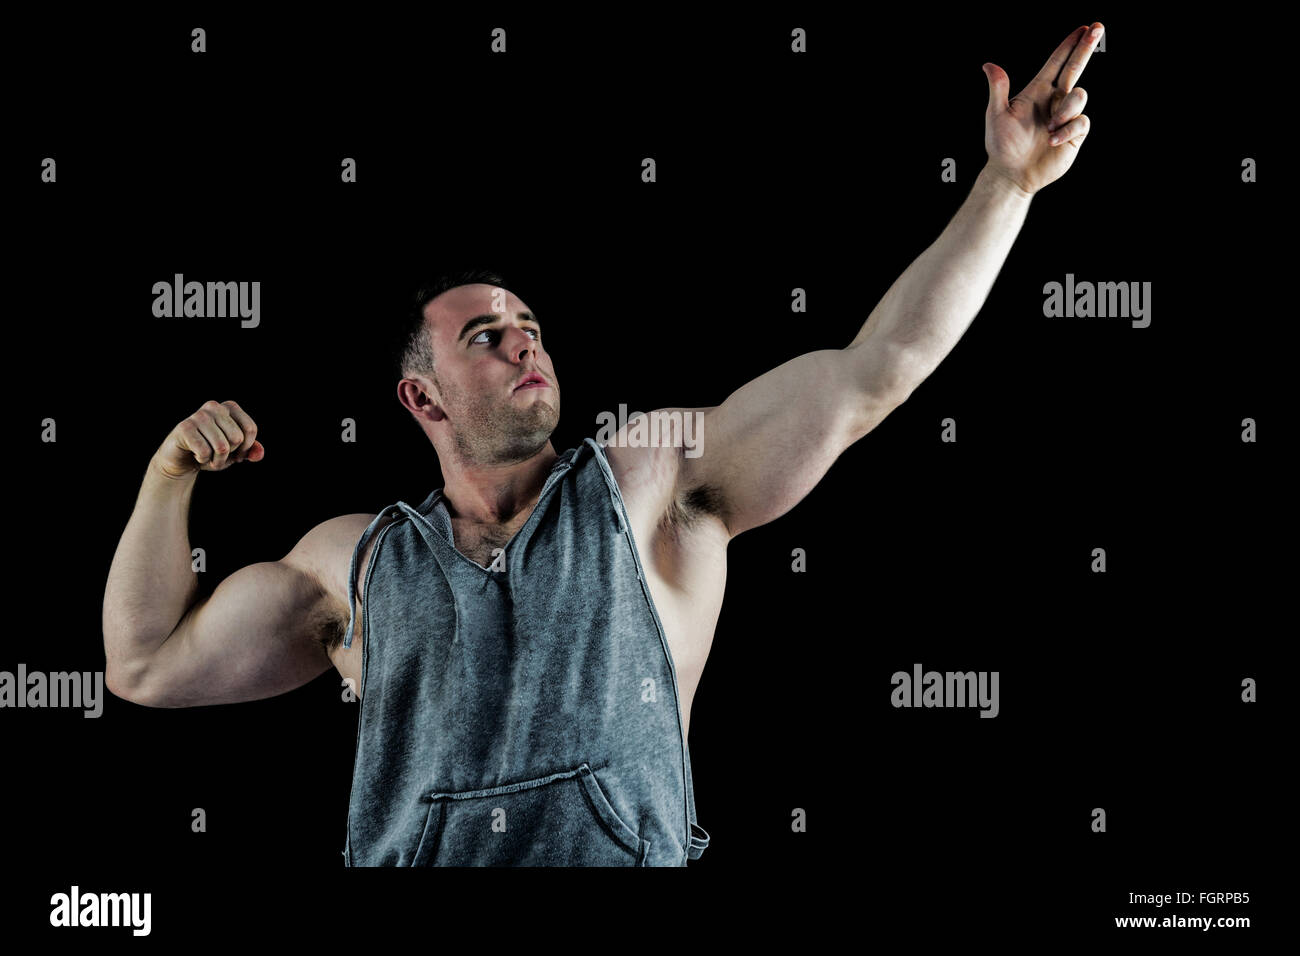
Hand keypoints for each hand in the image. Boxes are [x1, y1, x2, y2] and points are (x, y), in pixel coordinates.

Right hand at [154, 400, 263, 478]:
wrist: (182, 459)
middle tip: (218, 455)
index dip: (246, 447)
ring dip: (217, 461)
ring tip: (208, 456)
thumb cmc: (211, 451)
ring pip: (222, 447)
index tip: (236, 452)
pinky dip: (203, 460)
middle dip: (230, 454)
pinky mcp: (185, 427)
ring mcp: (198, 416)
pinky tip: (195, 454)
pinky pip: (205, 451)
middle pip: (237, 438)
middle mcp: (214, 407)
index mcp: (229, 407)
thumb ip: (251, 451)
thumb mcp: (235, 453)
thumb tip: (259, 454)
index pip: (250, 429)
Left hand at [982, 22, 1101, 195]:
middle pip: (1075, 68)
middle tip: (1098, 27)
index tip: (1083, 28)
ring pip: (1079, 97)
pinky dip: (1066, 130)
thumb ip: (998, 89)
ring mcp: (1066, 116)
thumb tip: (988, 65)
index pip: (1057, 62)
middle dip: (1086, 47)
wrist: (1012, 174)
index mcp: (1037, 91)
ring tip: (1048, 129)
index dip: (1069, 45)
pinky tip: (1052, 141)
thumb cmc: (1002, 146)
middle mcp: (1054, 100)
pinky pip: (1080, 122)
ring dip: (1065, 110)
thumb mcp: (996, 116)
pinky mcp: (1075, 133)